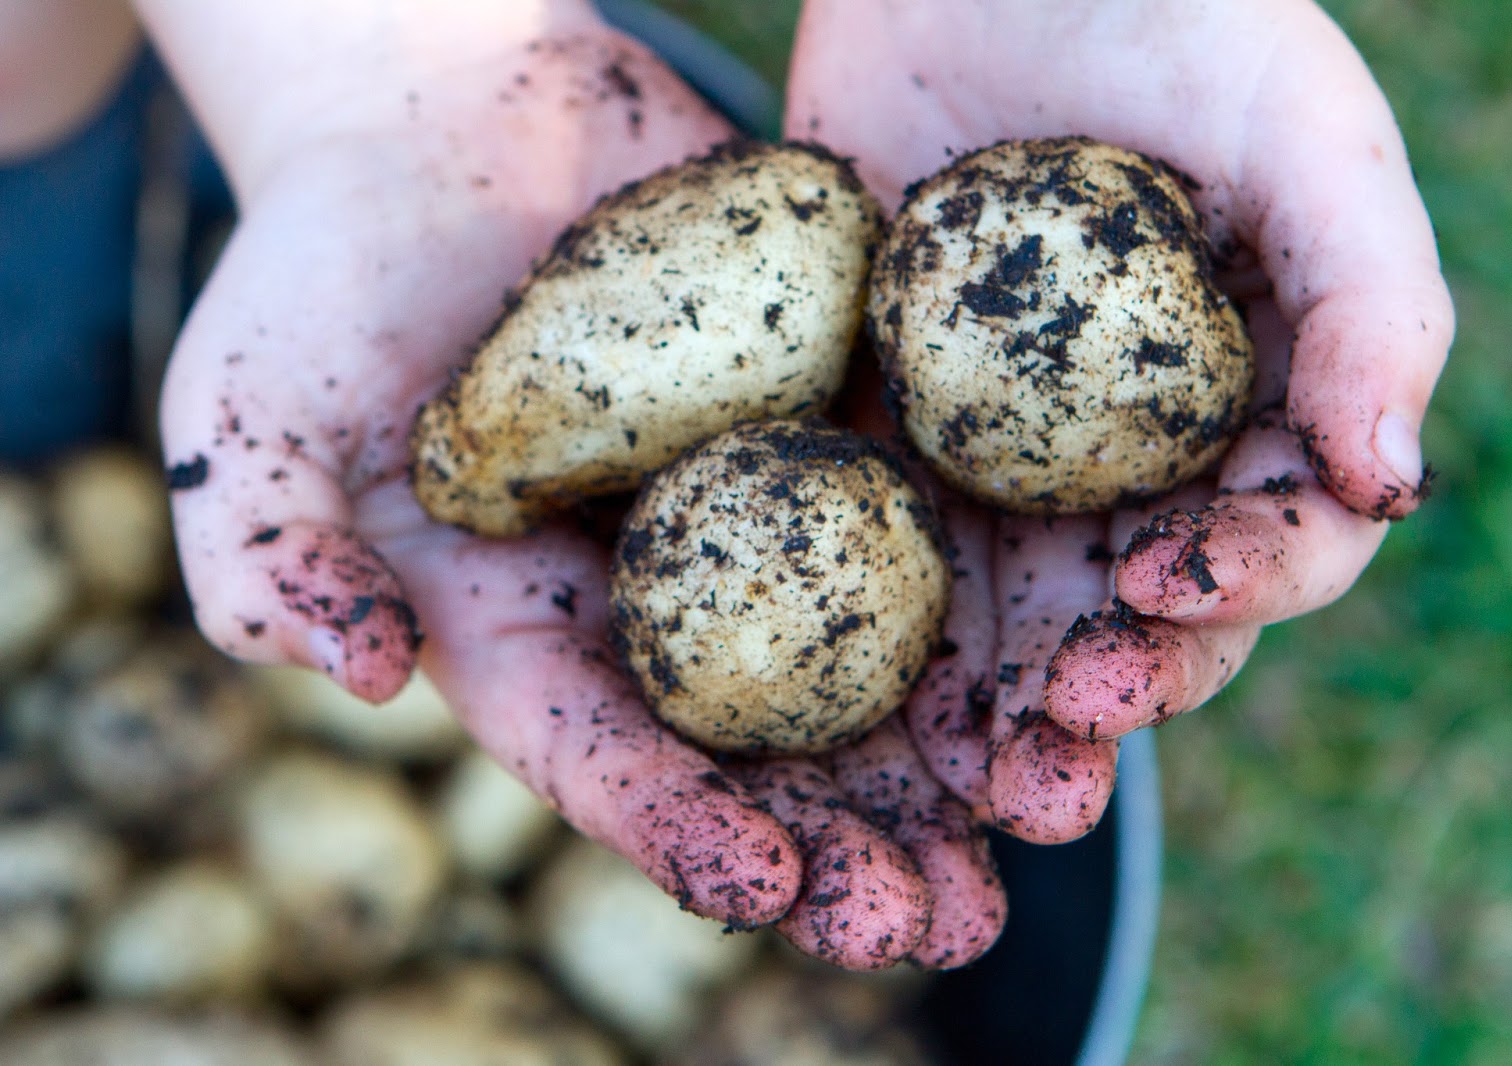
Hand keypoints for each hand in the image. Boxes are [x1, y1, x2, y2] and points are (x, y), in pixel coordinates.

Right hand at [147, 3, 999, 967]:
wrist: (437, 119)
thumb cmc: (320, 263)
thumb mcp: (248, 412)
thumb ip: (272, 550)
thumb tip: (359, 673)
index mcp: (527, 631)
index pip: (608, 756)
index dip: (685, 828)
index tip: (769, 884)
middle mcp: (658, 593)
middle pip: (767, 745)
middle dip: (856, 841)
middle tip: (950, 921)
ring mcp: (753, 508)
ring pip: (873, 651)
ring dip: (964, 743)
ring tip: (1054, 810)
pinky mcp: (830, 415)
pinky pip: (927, 501)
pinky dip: (1003, 573)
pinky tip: (1087, 626)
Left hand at [787, 0, 1452, 834]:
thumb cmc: (1175, 16)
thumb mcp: (1307, 133)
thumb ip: (1375, 302)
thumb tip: (1393, 486)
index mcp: (1251, 410)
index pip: (1271, 545)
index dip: (1232, 592)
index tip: (1162, 589)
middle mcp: (1128, 458)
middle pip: (1131, 616)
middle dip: (1099, 701)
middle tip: (1048, 772)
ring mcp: (1000, 453)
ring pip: (1000, 614)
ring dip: (981, 716)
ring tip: (956, 783)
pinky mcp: (883, 425)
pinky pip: (868, 536)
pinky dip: (857, 622)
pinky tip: (832, 685)